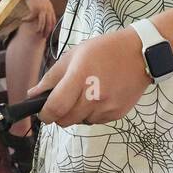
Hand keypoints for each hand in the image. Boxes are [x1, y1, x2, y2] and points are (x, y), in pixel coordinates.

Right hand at [22, 0, 56, 37]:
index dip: (50, 28)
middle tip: (42, 37)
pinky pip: (31, 18)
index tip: (47, 34)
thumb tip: (41, 20)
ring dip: (39, 29)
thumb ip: (40, 9)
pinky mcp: (35, 8)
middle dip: (46, 31)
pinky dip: (26, 20)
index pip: (53, 20)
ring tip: (36, 32)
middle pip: (49, 23)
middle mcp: (48, 7)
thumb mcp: (38, 2)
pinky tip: (22, 19)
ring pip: (42, 23)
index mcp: (49, 6)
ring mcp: (42, 8)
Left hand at [32, 28, 150, 126]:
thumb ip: (51, 77)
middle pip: (65, 120)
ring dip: (76, 114)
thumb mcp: (73, 55)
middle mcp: (93, 96)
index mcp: (79, 78)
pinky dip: (91, 114)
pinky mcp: (117, 114)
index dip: (45, 114)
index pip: (55, 108)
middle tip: (63, 101)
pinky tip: (98, 97)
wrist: (139, 54)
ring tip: (84, 94)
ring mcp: (107, 107)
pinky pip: (95, 121)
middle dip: (59, 115)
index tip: (42, 111)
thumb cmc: (104, 50)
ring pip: (80, 122)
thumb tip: (33, 95)